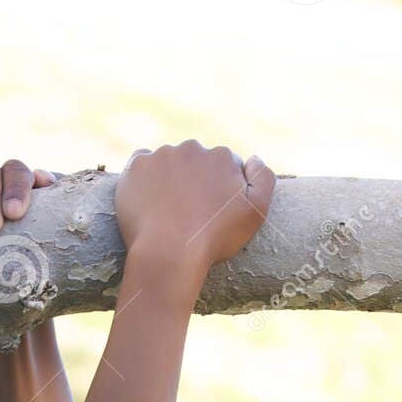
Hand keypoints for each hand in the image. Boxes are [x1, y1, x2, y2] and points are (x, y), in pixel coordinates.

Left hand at [115, 141, 274, 284]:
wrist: (169, 253)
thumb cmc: (214, 238)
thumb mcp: (256, 213)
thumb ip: (264, 179)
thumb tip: (254, 158)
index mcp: (222, 157)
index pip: (224, 167)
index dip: (220, 191)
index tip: (213, 213)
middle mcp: (193, 148)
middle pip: (196, 162)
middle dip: (195, 182)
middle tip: (189, 214)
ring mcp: (162, 155)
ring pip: (169, 163)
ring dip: (170, 180)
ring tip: (168, 212)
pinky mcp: (137, 165)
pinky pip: (142, 165)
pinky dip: (145, 179)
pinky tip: (149, 201)